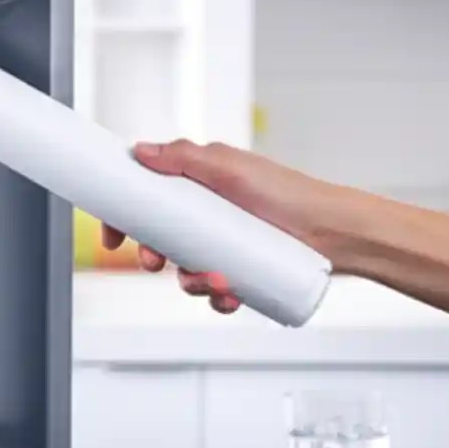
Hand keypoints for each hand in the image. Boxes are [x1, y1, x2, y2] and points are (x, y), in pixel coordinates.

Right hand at [101, 140, 354, 313]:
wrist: (337, 233)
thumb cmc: (290, 193)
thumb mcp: (231, 169)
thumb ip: (183, 157)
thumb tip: (140, 151)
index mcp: (198, 185)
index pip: (148, 198)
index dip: (124, 217)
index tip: (112, 235)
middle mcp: (207, 215)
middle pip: (160, 239)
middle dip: (152, 256)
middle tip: (154, 263)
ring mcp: (222, 245)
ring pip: (185, 269)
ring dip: (190, 282)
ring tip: (214, 281)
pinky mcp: (239, 271)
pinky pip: (213, 290)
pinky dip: (215, 296)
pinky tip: (229, 295)